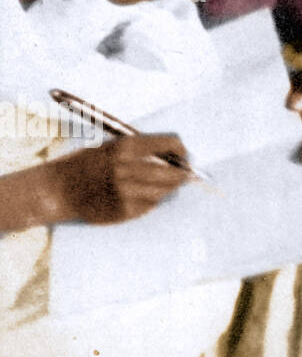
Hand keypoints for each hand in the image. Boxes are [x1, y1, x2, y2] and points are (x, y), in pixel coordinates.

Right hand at [54, 133, 192, 223]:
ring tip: (166, 185)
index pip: (169, 145)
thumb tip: (173, 155)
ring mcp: (125, 192)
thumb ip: (141, 149)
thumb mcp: (113, 146)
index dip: (180, 150)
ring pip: (163, 192)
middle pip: (171, 173)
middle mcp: (127, 169)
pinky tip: (141, 196)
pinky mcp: (123, 211)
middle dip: (182, 173)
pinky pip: (148, 206)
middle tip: (186, 174)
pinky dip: (150, 201)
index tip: (184, 154)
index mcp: (126, 147)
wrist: (59, 188)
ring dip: (168, 188)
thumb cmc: (88, 163)